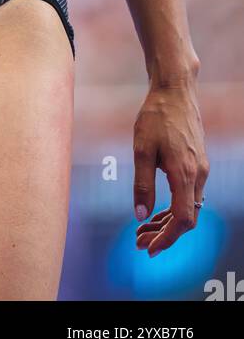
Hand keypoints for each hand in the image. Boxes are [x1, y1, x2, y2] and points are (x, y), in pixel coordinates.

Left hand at [132, 78, 208, 255]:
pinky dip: (173, 205)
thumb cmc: (155, 116)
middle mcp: (198, 175)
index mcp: (185, 174)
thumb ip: (142, 184)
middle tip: (138, 241)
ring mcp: (200, 169)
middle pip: (186, 218)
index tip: (149, 249)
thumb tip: (140, 216)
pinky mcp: (198, 162)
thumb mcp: (142, 148)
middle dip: (164, 234)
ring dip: (167, 221)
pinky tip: (155, 208)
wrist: (175, 89)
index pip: (182, 220)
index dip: (167, 238)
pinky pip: (189, 194)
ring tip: (142, 229)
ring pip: (188, 207)